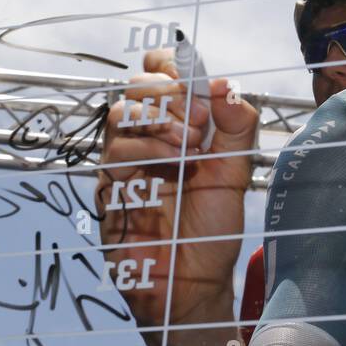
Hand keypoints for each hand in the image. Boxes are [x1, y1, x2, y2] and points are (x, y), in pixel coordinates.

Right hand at [98, 50, 257, 328]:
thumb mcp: (236, 170)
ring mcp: (124, 159)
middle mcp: (146, 137)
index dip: (171, 64)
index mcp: (176, 124)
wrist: (193, 281)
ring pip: (122, 111)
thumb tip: (224, 84)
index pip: (160, 72)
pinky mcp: (109, 185)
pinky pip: (116, 148)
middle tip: (199, 121)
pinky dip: (148, 145)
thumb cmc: (212, 226)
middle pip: (137, 84)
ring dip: (159, 118)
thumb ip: (236, 126)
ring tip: (188, 144)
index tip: (194, 80)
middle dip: (170, 92)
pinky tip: (175, 161)